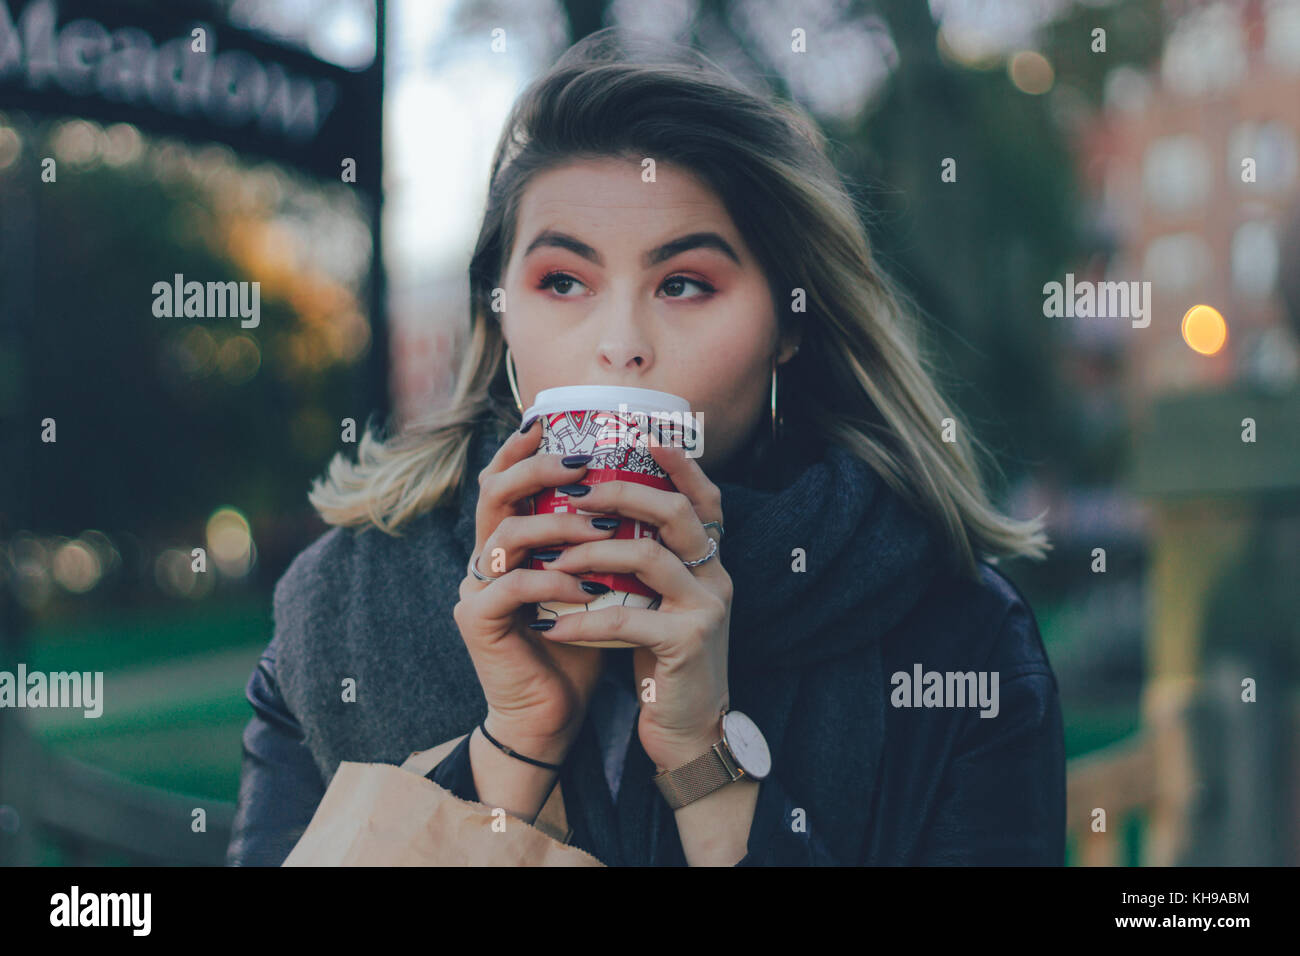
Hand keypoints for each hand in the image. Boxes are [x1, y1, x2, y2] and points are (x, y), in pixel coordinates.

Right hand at [451, 420, 618, 763]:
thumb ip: (600, 538)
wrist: (553, 713)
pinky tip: (589, 588)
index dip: (523, 448)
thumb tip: (642, 486)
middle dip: (537, 469)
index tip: (553, 423)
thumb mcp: (596, 579)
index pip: (505, 479)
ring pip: (505, 533)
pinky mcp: (476, 620)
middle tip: (581, 465)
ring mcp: (475, 586)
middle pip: (495, 492)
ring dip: (557, 525)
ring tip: (600, 529)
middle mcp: (484, 556)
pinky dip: (554, 581)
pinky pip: (513, 585)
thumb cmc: (580, 643)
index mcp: (508, 540)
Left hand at [532, 441, 732, 770]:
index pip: (705, 499)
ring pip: (650, 557)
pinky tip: (550, 625)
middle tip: (575, 494)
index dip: (679, 463)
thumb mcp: (658, 604)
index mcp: (710, 563)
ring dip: (592, 553)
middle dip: (623, 493)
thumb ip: (643, 565)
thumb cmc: (663, 662)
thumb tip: (595, 519)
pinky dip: (582, 620)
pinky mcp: (688, 643)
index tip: (643, 434)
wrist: (688, 731)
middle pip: (677, 512)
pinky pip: (627, 618)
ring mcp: (707, 608)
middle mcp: (717, 577)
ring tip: (551, 562)